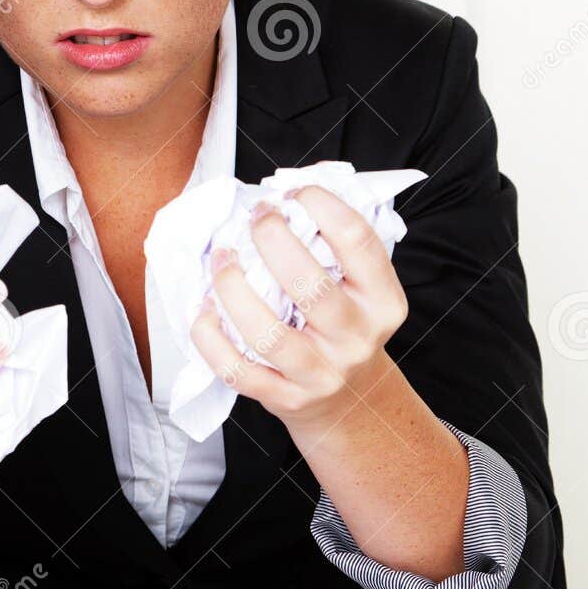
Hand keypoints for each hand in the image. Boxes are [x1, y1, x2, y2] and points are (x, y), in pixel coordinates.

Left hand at [189, 184, 408, 435]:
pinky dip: (211, 338)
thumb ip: (336, 243)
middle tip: (255, 219)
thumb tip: (293, 185)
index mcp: (382, 302)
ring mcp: (320, 374)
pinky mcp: (286, 399)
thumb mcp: (362, 289)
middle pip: (310, 286)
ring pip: (267, 333)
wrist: (351, 403)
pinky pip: (236, 370)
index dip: (321, 205)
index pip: (357, 241)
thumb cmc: (345, 328)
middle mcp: (355, 338)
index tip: (293, 194)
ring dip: (233, 289)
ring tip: (221, 258)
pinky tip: (204, 310)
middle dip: (272, 241)